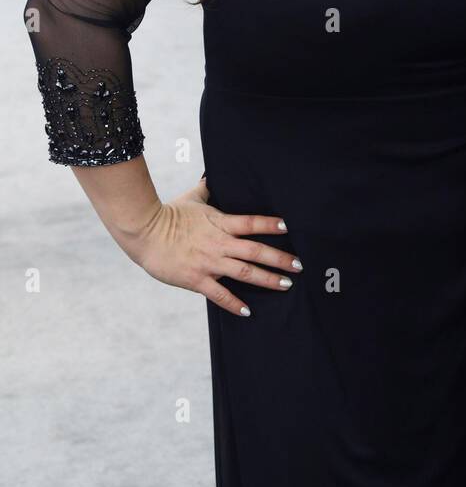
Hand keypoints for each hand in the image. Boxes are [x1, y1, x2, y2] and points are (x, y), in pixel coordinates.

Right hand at [131, 178, 299, 317]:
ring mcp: (209, 263)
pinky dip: (234, 304)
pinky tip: (248, 311)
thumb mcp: (192, 197)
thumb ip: (206, 189)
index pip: (252, 222)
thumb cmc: (168, 213)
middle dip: (281, 259)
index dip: (271, 224)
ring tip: (286, 285)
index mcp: (220, 223)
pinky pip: (220, 294)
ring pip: (245, 273)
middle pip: (256, 251)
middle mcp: (220, 243)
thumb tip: (212, 174)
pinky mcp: (196, 279)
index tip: (288, 227)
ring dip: (268, 279)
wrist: (144, 232)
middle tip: (299, 266)